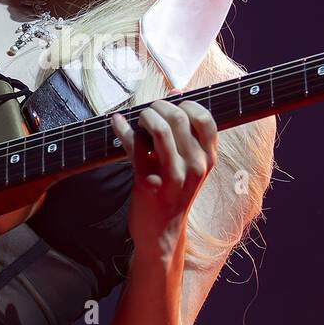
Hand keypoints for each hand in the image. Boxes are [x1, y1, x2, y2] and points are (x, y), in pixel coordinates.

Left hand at [110, 100, 218, 254]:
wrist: (160, 233)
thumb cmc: (173, 193)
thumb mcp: (188, 165)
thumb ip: (184, 132)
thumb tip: (176, 91)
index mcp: (207, 160)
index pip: (205, 119)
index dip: (186, 103)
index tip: (173, 103)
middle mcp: (195, 167)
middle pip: (179, 118)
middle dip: (160, 106)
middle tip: (148, 110)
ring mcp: (173, 176)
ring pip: (160, 129)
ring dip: (144, 115)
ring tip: (138, 116)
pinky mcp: (149, 182)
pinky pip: (134, 146)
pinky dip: (122, 129)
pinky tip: (116, 122)